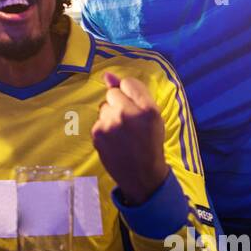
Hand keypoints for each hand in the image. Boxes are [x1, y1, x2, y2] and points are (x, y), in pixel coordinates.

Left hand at [92, 71, 169, 204]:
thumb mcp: (153, 116)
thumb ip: (133, 93)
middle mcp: (128, 114)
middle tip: (128, 122)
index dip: (130, 93)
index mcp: (148, 109)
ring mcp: (111, 124)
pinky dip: (104, 128)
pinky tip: (114, 140)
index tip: (134, 106)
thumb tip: (107, 75)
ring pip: (103, 107)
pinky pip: (98, 120)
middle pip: (113, 93)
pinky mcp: (98, 133)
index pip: (129, 83)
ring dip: (110, 115)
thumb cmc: (150, 143)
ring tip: (121, 133)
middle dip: (119, 103)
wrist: (142, 175)